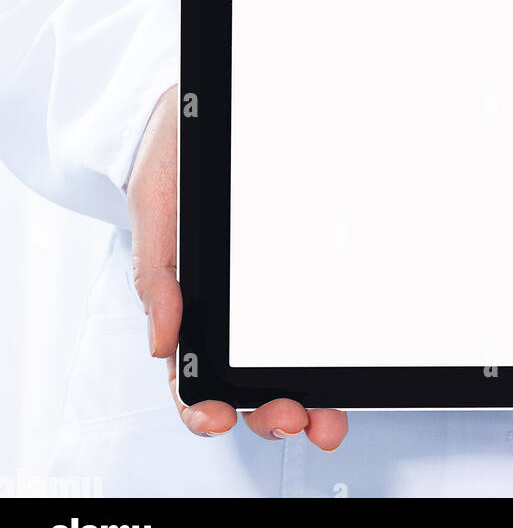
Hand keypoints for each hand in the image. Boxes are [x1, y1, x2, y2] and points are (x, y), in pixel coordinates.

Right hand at [126, 85, 347, 448]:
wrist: (204, 109)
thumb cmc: (171, 161)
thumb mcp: (153, 207)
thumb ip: (154, 273)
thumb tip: (161, 341)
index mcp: (185, 304)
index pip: (188, 376)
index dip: (202, 408)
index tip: (220, 417)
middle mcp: (225, 310)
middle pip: (245, 382)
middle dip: (270, 412)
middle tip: (297, 418)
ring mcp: (260, 295)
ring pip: (282, 364)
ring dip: (305, 398)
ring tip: (327, 417)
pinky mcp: (291, 270)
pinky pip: (310, 318)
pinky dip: (326, 354)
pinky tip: (345, 371)